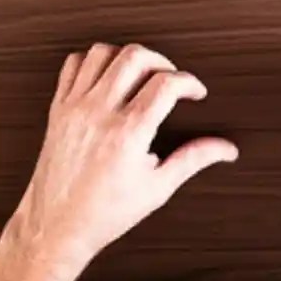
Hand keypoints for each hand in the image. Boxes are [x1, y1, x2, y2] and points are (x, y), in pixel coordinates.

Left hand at [0, 43, 237, 280]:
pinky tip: (106, 78)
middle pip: (135, 57)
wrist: (56, 227)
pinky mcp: (58, 109)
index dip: (189, 82)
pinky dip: (93, 62)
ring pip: (103, 53)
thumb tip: (224, 149)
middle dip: (162, 61)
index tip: (194, 92)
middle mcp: (99, 114)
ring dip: (127, 57)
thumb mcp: (157, 188)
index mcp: (128, 133)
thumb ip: (193, 159)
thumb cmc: (103, 213)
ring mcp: (75, 108)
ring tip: (140, 75)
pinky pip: (73, 65)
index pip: (166, 84)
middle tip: (169, 80)